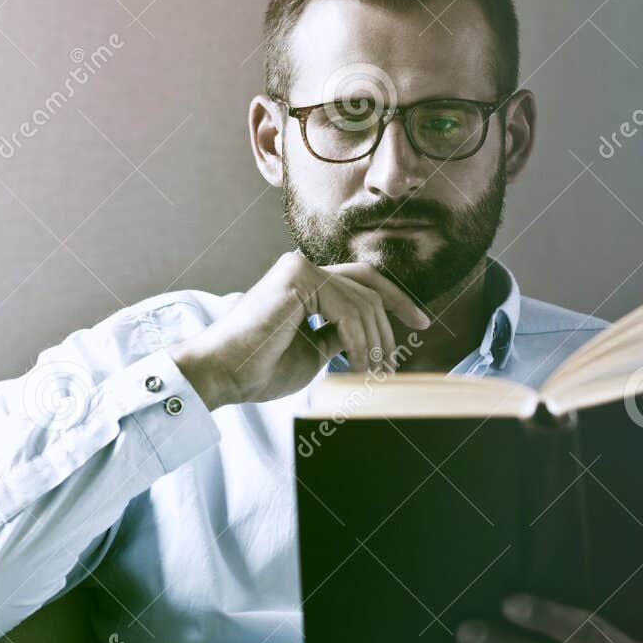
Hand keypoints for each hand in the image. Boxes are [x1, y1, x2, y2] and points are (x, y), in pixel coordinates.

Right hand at [171, 250, 429, 409]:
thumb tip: (368, 338)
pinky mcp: (297, 279)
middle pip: (369, 286)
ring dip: (374, 343)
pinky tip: (358, 365)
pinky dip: (360, 341)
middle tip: (398, 361)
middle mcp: (301, 268)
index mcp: (304, 282)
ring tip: (372, 374)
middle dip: (393, 322)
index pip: (362, 282)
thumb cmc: (258, 368)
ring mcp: (299, 269)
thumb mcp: (313, 351)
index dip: (396, 300)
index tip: (420, 324)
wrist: (222, 373)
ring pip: (362, 302)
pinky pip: (347, 309)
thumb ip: (338, 336)